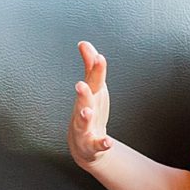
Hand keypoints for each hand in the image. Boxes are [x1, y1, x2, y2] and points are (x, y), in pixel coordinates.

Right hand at [68, 41, 112, 166]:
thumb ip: (90, 66)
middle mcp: (84, 110)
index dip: (95, 68)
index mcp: (89, 96)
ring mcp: (86, 129)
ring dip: (85, 117)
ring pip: (83, 123)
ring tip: (87, 112)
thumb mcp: (93, 88)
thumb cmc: (89, 113)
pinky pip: (97, 145)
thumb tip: (84, 43)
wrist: (84, 146)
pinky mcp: (92, 145)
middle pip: (84, 101)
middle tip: (81, 84)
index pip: (92, 80)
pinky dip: (102, 144)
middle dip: (83, 93)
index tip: (96, 55)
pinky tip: (108, 142)